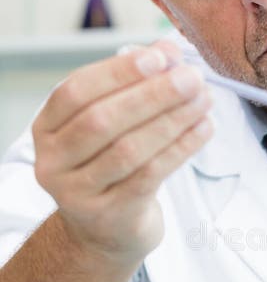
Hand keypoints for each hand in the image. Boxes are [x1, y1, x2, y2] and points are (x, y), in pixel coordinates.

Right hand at [32, 40, 212, 263]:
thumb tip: (169, 50)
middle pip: (102, 120)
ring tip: (204, 100)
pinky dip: (181, 148)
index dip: (118, 71)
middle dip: (153, 95)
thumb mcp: (113, 123)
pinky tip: (204, 129)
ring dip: (173, 120)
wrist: (106, 231)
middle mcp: (54, 161)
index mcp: (47, 128)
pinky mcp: (110, 215)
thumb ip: (134, 84)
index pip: (76, 91)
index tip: (160, 57)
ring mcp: (77, 193)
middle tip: (192, 78)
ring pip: (128, 150)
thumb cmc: (111, 164)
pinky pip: (150, 176)